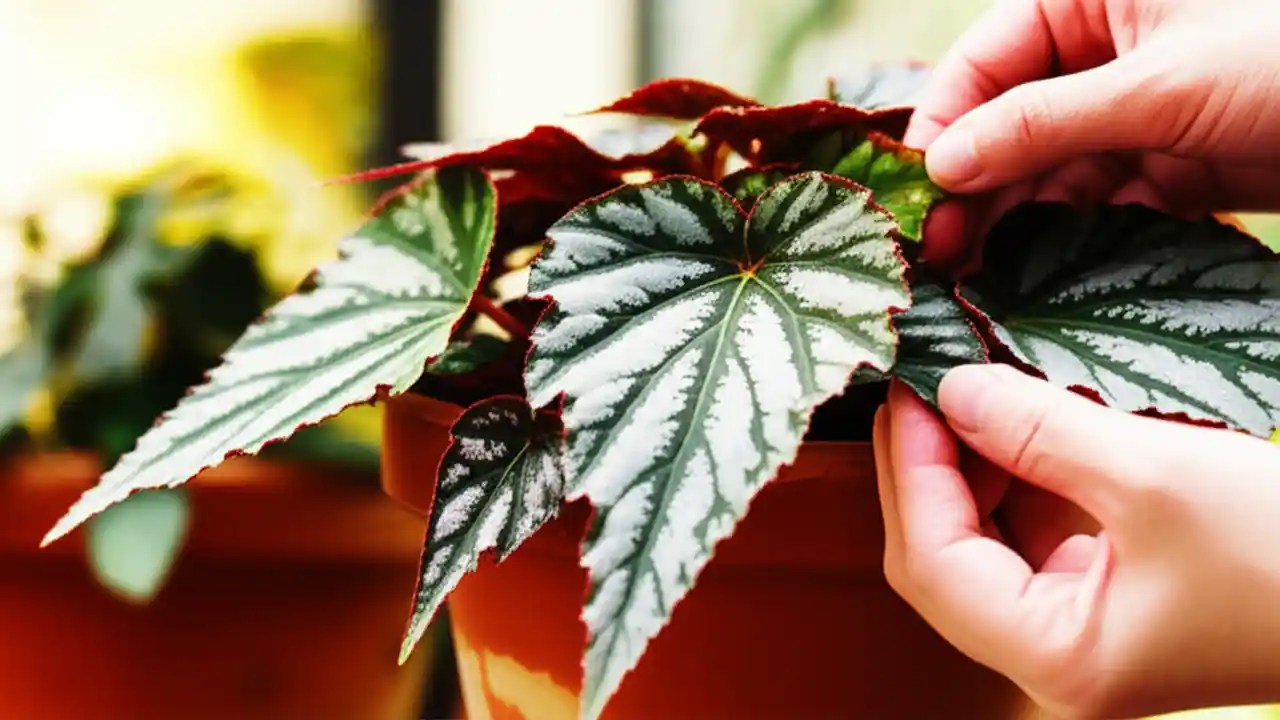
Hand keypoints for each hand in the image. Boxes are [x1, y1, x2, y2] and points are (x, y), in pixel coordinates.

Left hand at [874, 366, 1279, 718]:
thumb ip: (1040, 431)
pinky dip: (1027, 474)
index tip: (907, 388)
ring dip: (977, 464)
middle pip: (946, 556)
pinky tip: (1029, 418)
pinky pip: (1041, 531)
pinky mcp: (1120, 593)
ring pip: (989, 540)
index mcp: (1058, 659)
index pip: (930, 563)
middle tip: (929, 380)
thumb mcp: (1158, 477)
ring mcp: (1088, 626)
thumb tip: (952, 388)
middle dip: (932, 466)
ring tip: (975, 386)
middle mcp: (1060, 654)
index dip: (909, 470)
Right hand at [907, 0, 1279, 267]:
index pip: (988, 58)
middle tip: (942, 255)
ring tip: (988, 276)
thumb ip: (1042, 123)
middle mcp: (1110, 46)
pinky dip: (1085, 235)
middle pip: (1014, 120)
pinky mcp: (1177, 160)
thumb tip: (943, 164)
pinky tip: (1055, 273)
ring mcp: (1144, 106)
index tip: (921, 192)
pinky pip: (1108, 199)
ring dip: (1025, 219)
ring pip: (1055, 168)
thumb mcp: (1161, 84)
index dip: (948, 123)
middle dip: (980, 184)